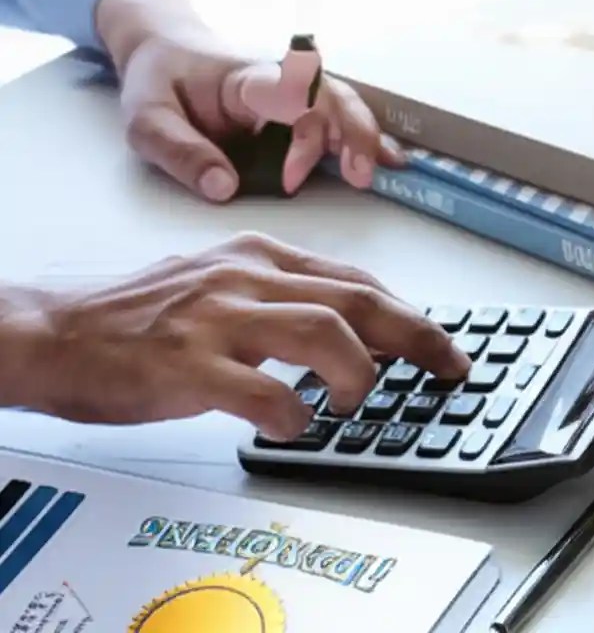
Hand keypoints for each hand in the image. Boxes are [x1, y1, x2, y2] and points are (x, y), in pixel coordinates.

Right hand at [0, 233, 469, 439]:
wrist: (52, 330)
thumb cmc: (138, 315)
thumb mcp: (221, 283)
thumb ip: (282, 298)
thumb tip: (351, 327)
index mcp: (257, 258)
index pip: (356, 278)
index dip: (411, 312)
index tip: (443, 343)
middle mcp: (245, 278)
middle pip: (358, 299)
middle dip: (418, 336)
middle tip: (450, 367)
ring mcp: (216, 319)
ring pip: (323, 331)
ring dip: (358, 372)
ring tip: (355, 402)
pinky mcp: (185, 365)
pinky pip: (259, 390)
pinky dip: (290, 413)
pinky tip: (292, 426)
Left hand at [96, 0, 403, 201]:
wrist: (165, 51)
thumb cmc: (158, 83)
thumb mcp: (146, 119)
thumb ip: (181, 152)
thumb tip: (225, 189)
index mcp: (247, 78)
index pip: (294, 98)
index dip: (302, 139)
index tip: (289, 183)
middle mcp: (281, 81)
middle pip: (333, 97)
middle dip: (352, 135)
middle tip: (359, 177)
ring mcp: (295, 94)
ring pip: (344, 106)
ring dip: (364, 139)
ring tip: (375, 174)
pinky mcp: (299, 111)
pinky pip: (340, 120)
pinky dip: (366, 140)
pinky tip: (391, 161)